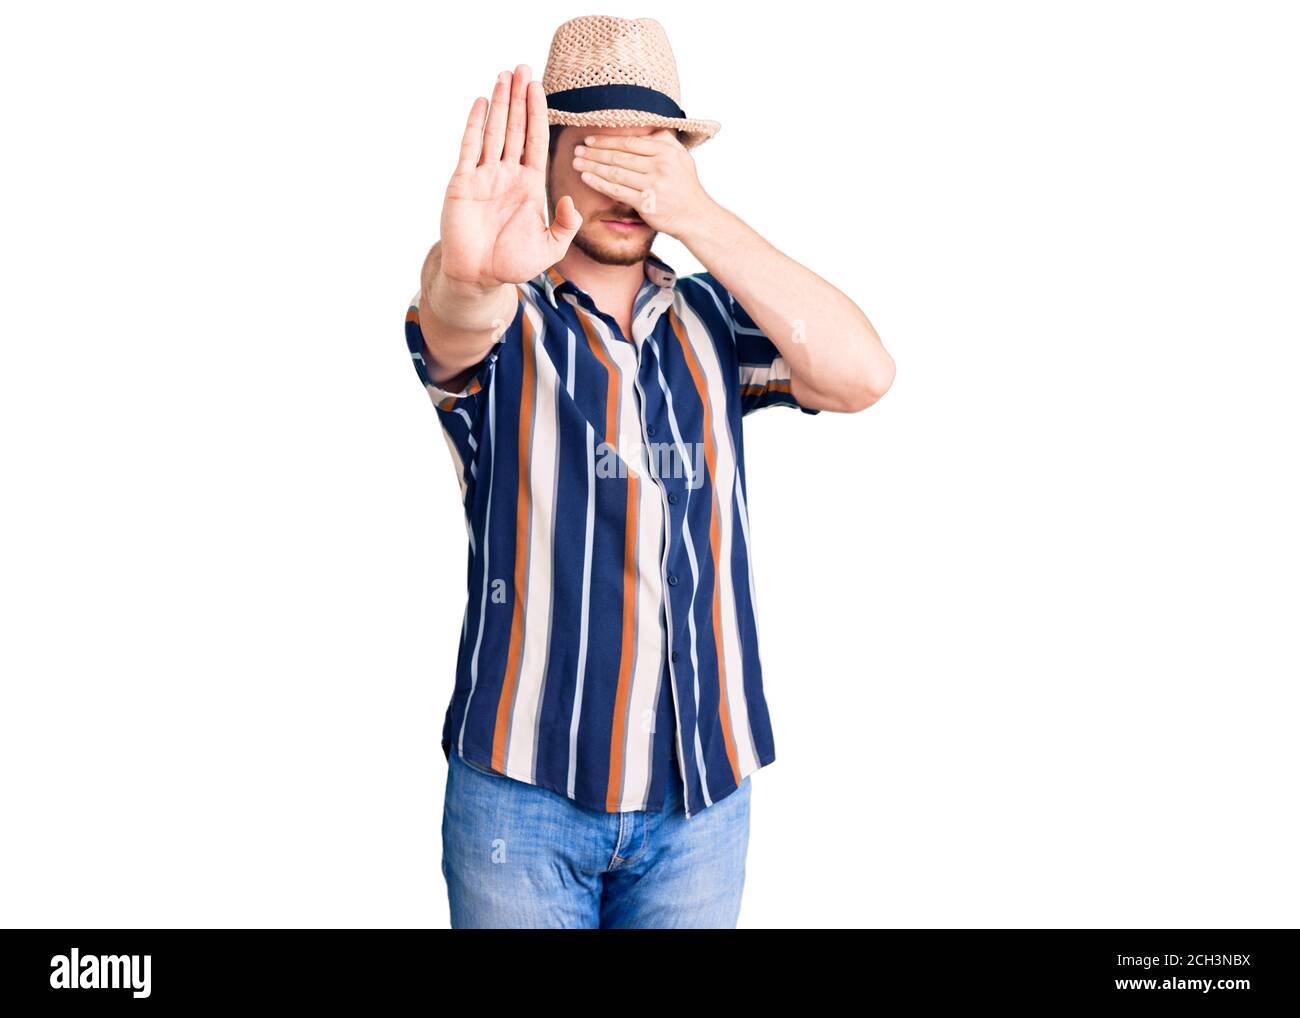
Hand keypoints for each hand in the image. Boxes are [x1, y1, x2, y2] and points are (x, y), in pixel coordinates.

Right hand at [439, 65, 581, 289]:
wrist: (478, 276)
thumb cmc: (512, 264)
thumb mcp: (550, 249)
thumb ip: (565, 226)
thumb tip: (570, 200)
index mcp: (530, 186)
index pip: (536, 141)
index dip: (538, 114)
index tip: (539, 88)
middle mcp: (508, 175)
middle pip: (516, 128)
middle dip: (520, 98)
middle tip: (522, 68)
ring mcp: (484, 175)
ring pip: (494, 131)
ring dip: (500, 103)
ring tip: (504, 75)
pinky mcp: (463, 181)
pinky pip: (470, 147)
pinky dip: (475, 124)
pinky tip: (482, 102)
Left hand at [571, 129, 715, 238]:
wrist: (696, 216)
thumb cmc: (685, 187)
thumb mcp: (682, 157)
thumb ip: (665, 141)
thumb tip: (647, 127)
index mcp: (666, 150)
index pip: (630, 142)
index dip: (607, 140)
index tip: (590, 139)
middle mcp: (660, 165)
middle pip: (620, 155)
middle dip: (595, 152)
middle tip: (577, 150)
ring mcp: (653, 184)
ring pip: (615, 172)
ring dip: (592, 166)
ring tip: (576, 162)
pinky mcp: (646, 202)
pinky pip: (616, 190)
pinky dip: (599, 183)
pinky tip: (586, 177)